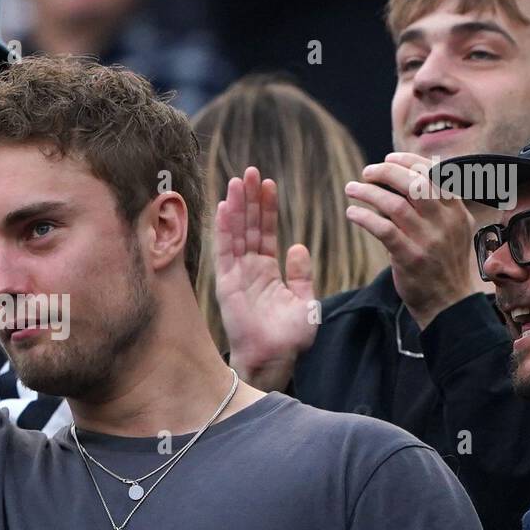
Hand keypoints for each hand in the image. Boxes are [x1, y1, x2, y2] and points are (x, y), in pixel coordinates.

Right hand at [214, 167, 316, 390]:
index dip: (267, 208)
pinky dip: (224, 229)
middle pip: (249, 227)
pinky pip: (224, 250)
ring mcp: (237, 275)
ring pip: (236, 233)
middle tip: (250, 171)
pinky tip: (224, 207)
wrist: (275, 358)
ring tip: (238, 181)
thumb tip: (297, 247)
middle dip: (250, 199)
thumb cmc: (290, 338)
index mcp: (268, 272)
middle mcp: (250, 269)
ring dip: (236, 207)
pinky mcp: (227, 283)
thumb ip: (302, 274)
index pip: (266, 232)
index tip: (268, 184)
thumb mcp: (306, 301)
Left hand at [344, 152, 478, 328]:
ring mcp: (428, 240)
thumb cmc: (442, 262)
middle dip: (387, 171)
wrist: (447, 303)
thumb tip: (407, 175)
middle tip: (367, 172)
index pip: (434, 174)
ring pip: (395, 205)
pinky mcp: (410, 257)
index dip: (409, 161)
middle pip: (415, 184)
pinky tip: (352, 212)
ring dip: (368, 193)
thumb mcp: (452, 230)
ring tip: (351, 189)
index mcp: (456, 211)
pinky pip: (383, 229)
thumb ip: (435, 205)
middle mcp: (445, 222)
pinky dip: (364, 217)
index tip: (389, 158)